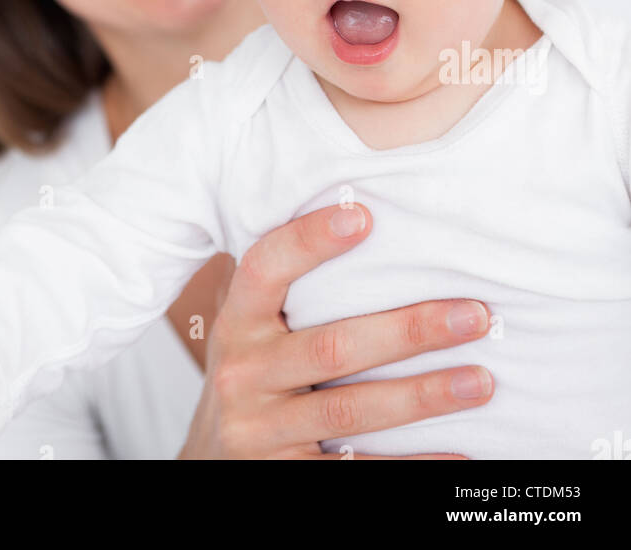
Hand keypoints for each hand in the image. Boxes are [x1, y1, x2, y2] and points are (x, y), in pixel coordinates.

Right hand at [178, 203, 492, 459]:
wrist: (211, 460)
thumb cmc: (251, 373)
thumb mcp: (249, 328)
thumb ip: (288, 289)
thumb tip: (365, 219)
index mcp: (237, 322)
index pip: (266, 269)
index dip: (309, 241)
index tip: (364, 217)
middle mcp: (243, 373)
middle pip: (332, 347)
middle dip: (409, 330)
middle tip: (474, 315)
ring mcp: (260, 431)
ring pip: (350, 411)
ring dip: (423, 395)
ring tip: (481, 381)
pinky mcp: (286, 475)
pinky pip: (356, 471)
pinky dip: (411, 463)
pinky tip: (458, 452)